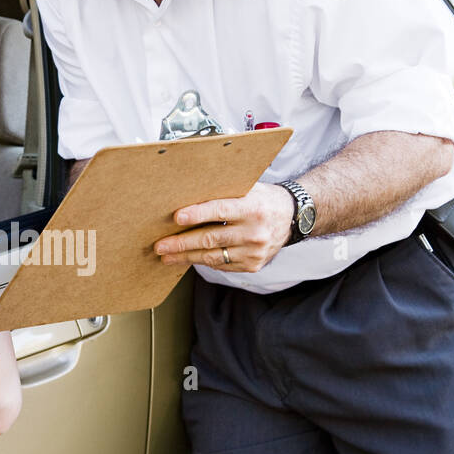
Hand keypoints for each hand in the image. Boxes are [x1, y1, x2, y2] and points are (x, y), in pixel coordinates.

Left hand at [153, 182, 294, 271]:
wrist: (293, 217)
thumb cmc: (263, 199)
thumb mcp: (248, 189)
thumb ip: (223, 193)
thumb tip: (188, 195)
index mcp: (253, 208)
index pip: (220, 211)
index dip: (197, 214)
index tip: (176, 218)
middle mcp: (255, 232)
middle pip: (211, 239)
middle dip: (181, 243)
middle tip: (161, 245)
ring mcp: (254, 252)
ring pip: (213, 256)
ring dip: (186, 257)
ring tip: (167, 255)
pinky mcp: (253, 265)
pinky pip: (222, 265)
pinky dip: (204, 261)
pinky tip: (189, 258)